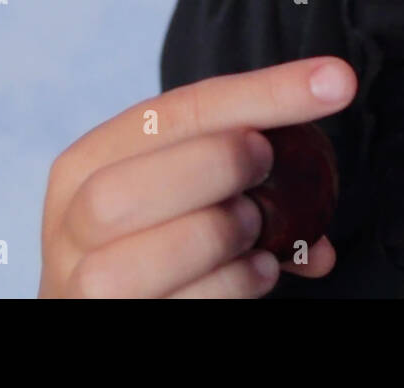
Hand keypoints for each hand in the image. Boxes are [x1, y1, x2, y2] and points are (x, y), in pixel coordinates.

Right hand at [38, 57, 356, 296]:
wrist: (116, 302)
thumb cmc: (160, 241)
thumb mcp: (187, 188)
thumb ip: (245, 179)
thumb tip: (322, 229)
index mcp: (89, 165)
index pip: (173, 114)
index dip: (263, 92)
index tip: (334, 82)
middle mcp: (70, 225)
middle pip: (121, 190)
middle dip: (212, 167)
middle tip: (264, 165)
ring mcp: (79, 286)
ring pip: (129, 264)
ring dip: (213, 237)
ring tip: (253, 231)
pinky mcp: (104, 322)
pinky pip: (170, 309)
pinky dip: (226, 288)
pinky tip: (254, 272)